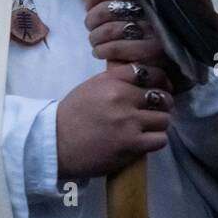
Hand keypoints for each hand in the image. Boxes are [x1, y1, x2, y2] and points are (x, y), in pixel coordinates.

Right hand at [56, 64, 173, 180]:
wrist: (53, 145)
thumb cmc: (70, 117)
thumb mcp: (90, 89)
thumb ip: (116, 82)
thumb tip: (143, 81)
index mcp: (111, 81)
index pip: (150, 72)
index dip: (160, 81)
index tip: (159, 90)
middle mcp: (121, 97)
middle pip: (162, 97)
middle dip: (160, 106)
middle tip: (151, 114)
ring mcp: (128, 121)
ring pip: (164, 119)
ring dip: (157, 125)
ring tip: (144, 130)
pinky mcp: (131, 144)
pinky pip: (160, 139)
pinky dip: (154, 141)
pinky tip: (142, 142)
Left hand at [77, 0, 176, 85]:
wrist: (147, 69)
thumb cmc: (131, 37)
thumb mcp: (117, 13)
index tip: (90, 4)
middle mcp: (157, 9)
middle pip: (108, 7)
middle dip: (92, 19)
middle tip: (93, 27)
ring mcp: (158, 30)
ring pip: (109, 29)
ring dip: (95, 38)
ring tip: (97, 42)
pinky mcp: (156, 52)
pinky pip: (117, 47)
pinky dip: (101, 51)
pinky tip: (100, 52)